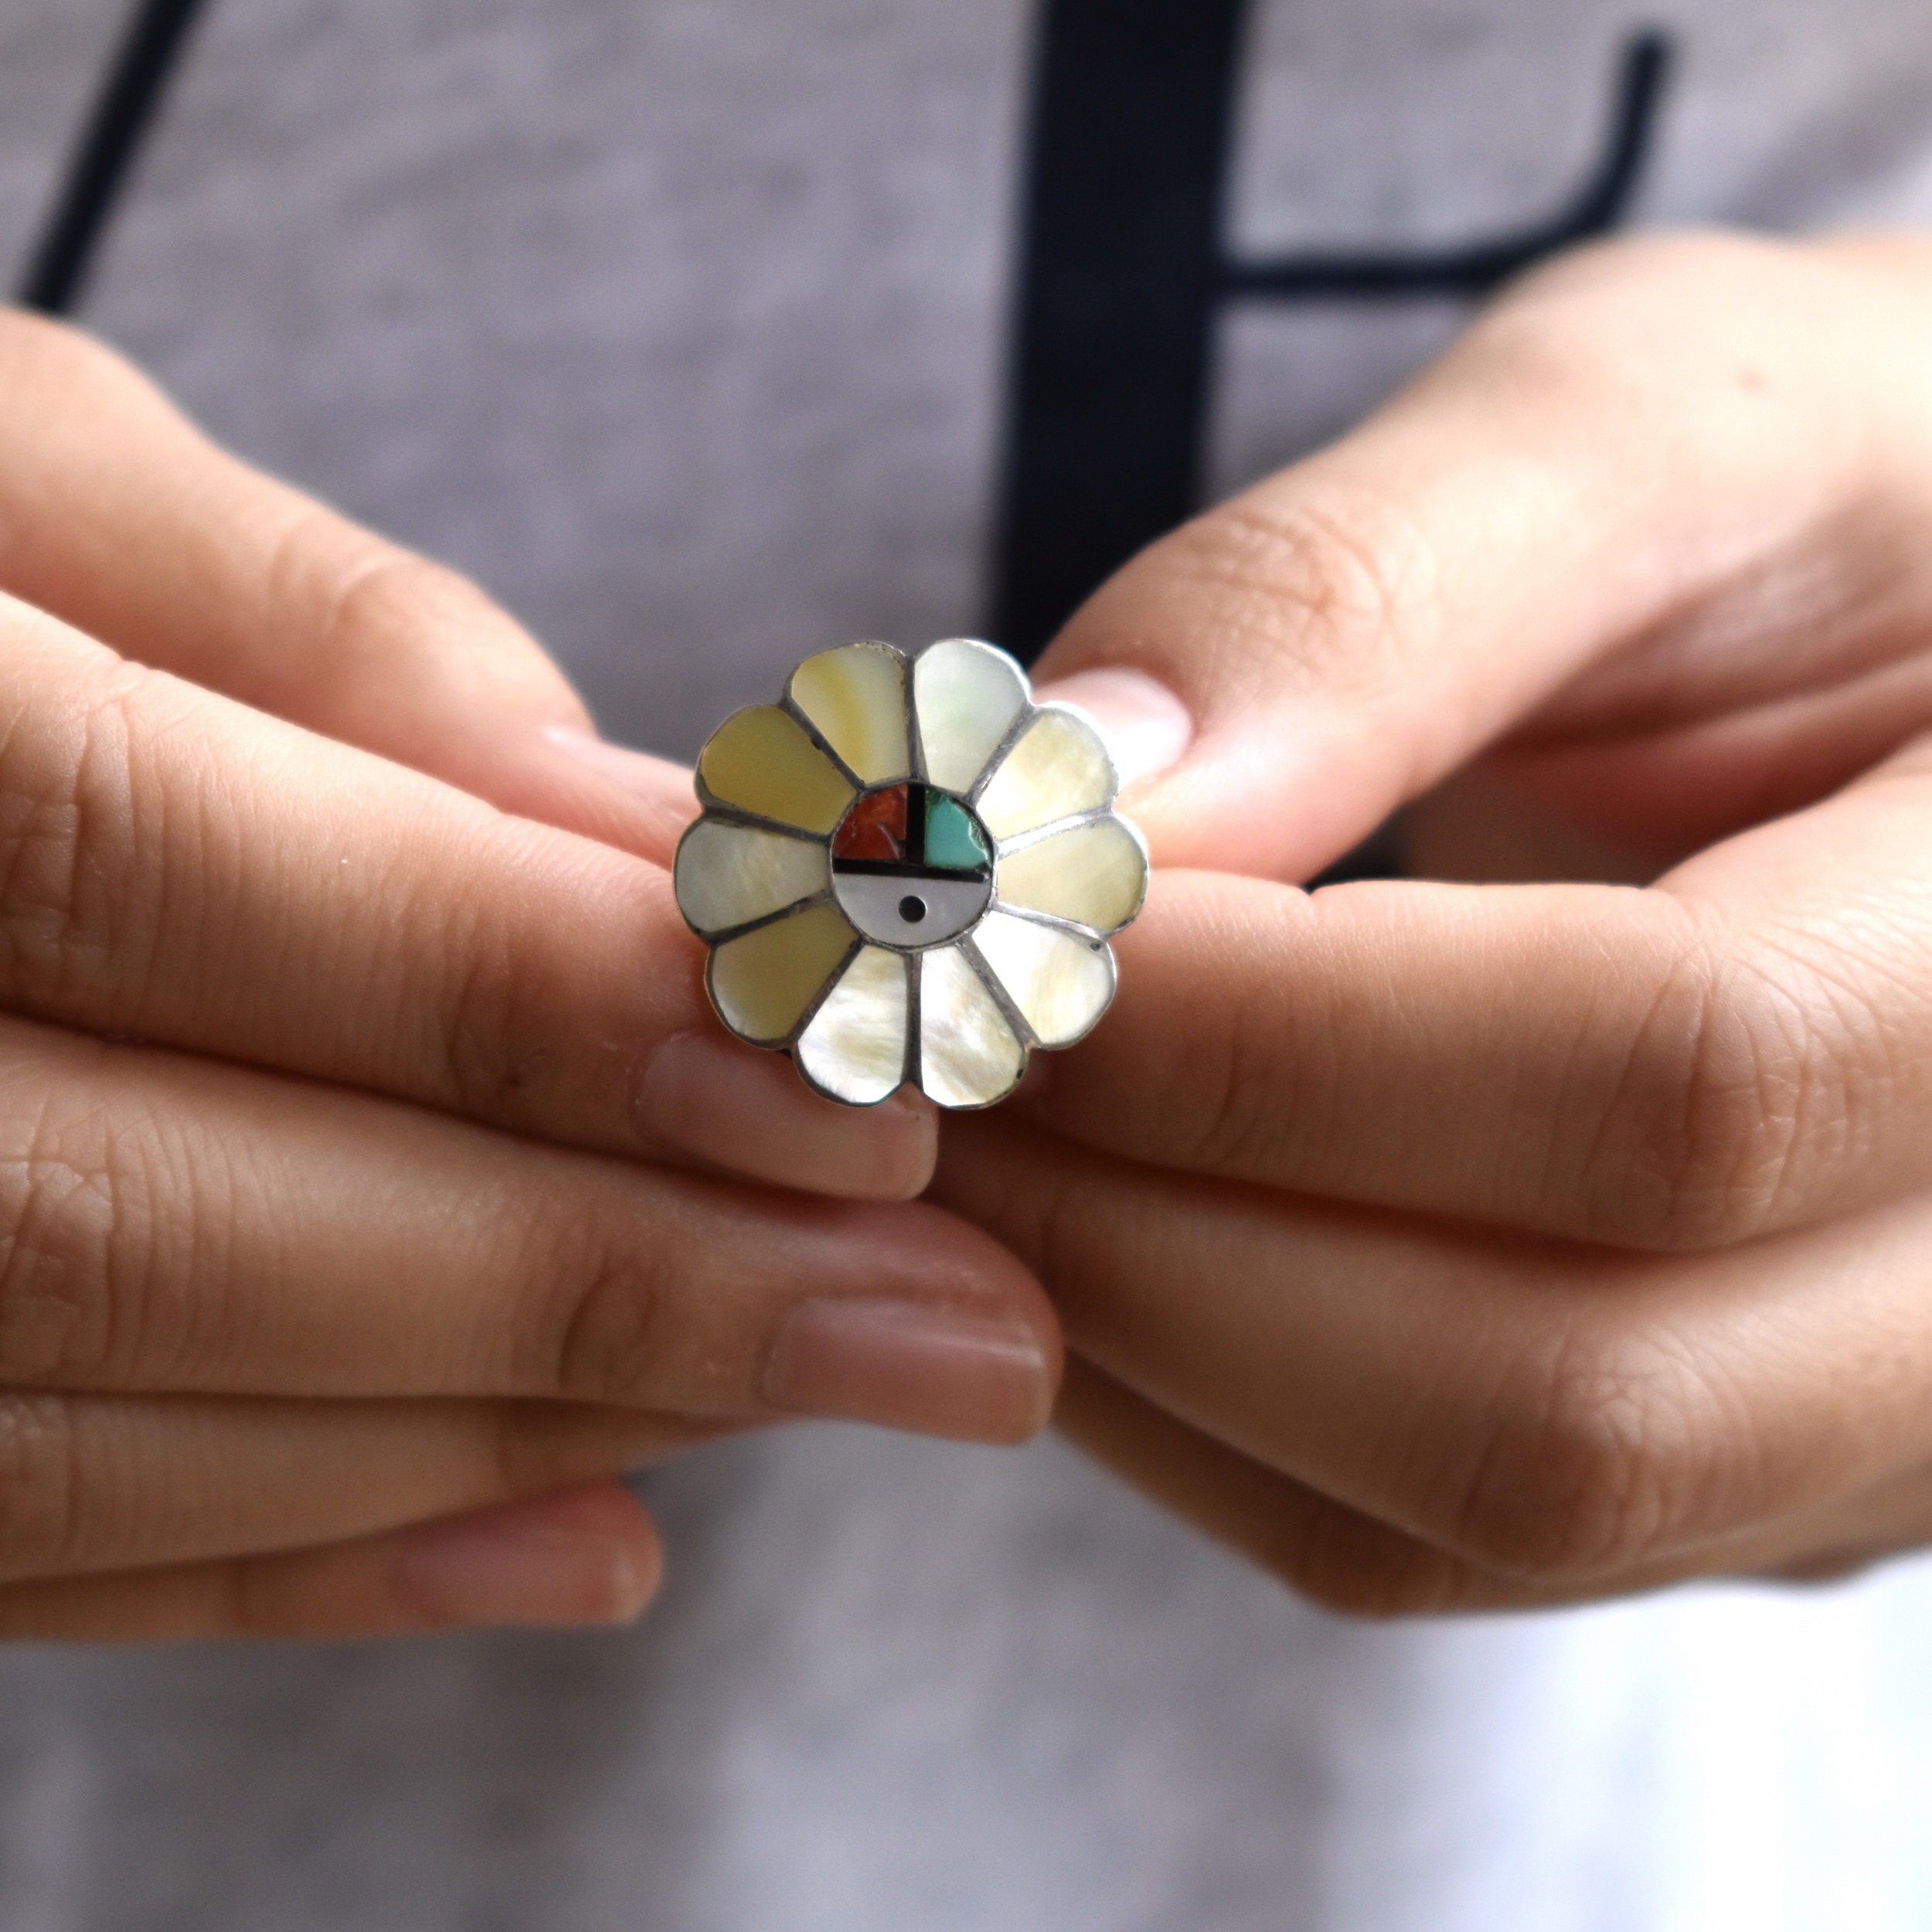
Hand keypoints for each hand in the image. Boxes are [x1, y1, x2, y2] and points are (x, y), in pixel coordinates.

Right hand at [0, 313, 1056, 1640]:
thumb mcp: (27, 472)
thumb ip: (316, 643)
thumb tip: (637, 843)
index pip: (144, 868)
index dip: (515, 991)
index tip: (851, 1078)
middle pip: (135, 1225)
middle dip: (594, 1282)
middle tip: (947, 1314)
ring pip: (93, 1421)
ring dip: (507, 1423)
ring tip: (825, 1373)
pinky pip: (17, 1550)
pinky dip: (313, 1553)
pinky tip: (592, 1531)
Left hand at [936, 229, 1931, 1610]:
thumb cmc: (1841, 499)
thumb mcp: (1660, 424)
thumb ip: (1364, 590)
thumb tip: (1053, 801)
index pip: (1672, 1079)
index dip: (1268, 1032)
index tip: (991, 925)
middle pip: (1565, 1390)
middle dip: (1158, 1227)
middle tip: (916, 1050)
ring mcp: (1887, 1408)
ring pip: (1474, 1508)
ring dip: (1138, 1339)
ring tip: (960, 1120)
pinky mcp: (1738, 1459)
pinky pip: (1427, 1534)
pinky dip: (1187, 1399)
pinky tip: (1077, 1216)